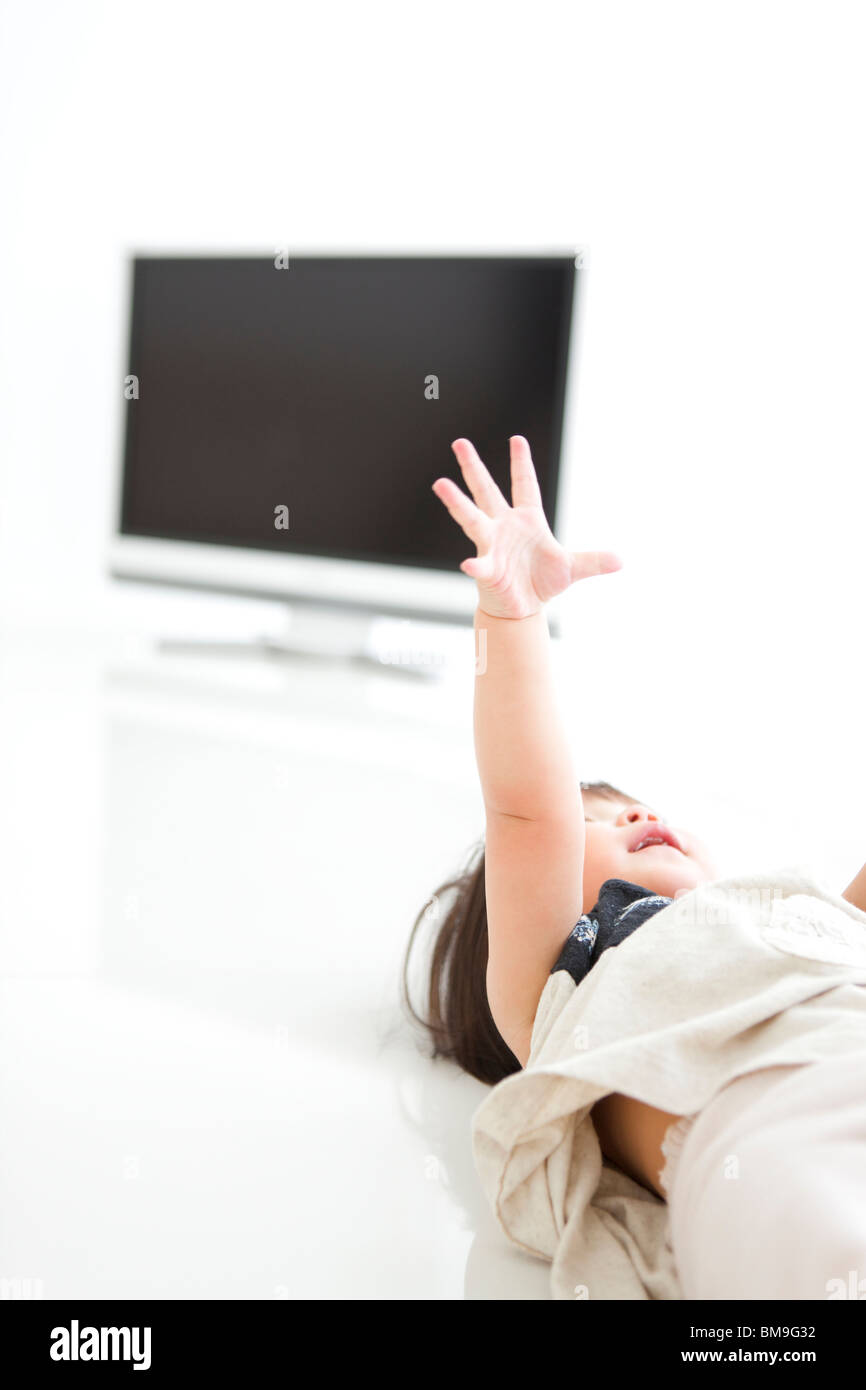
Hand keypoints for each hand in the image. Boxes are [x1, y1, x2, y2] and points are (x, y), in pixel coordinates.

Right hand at [432, 436, 621, 618]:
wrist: (522, 608)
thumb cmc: (541, 581)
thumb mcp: (572, 568)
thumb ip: (594, 561)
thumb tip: (622, 560)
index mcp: (527, 520)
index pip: (525, 485)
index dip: (521, 463)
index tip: (517, 439)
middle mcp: (504, 526)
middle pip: (487, 491)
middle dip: (474, 467)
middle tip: (459, 442)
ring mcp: (492, 545)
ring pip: (472, 518)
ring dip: (457, 502)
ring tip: (441, 484)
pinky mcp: (488, 569)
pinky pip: (479, 565)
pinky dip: (475, 565)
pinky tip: (469, 564)